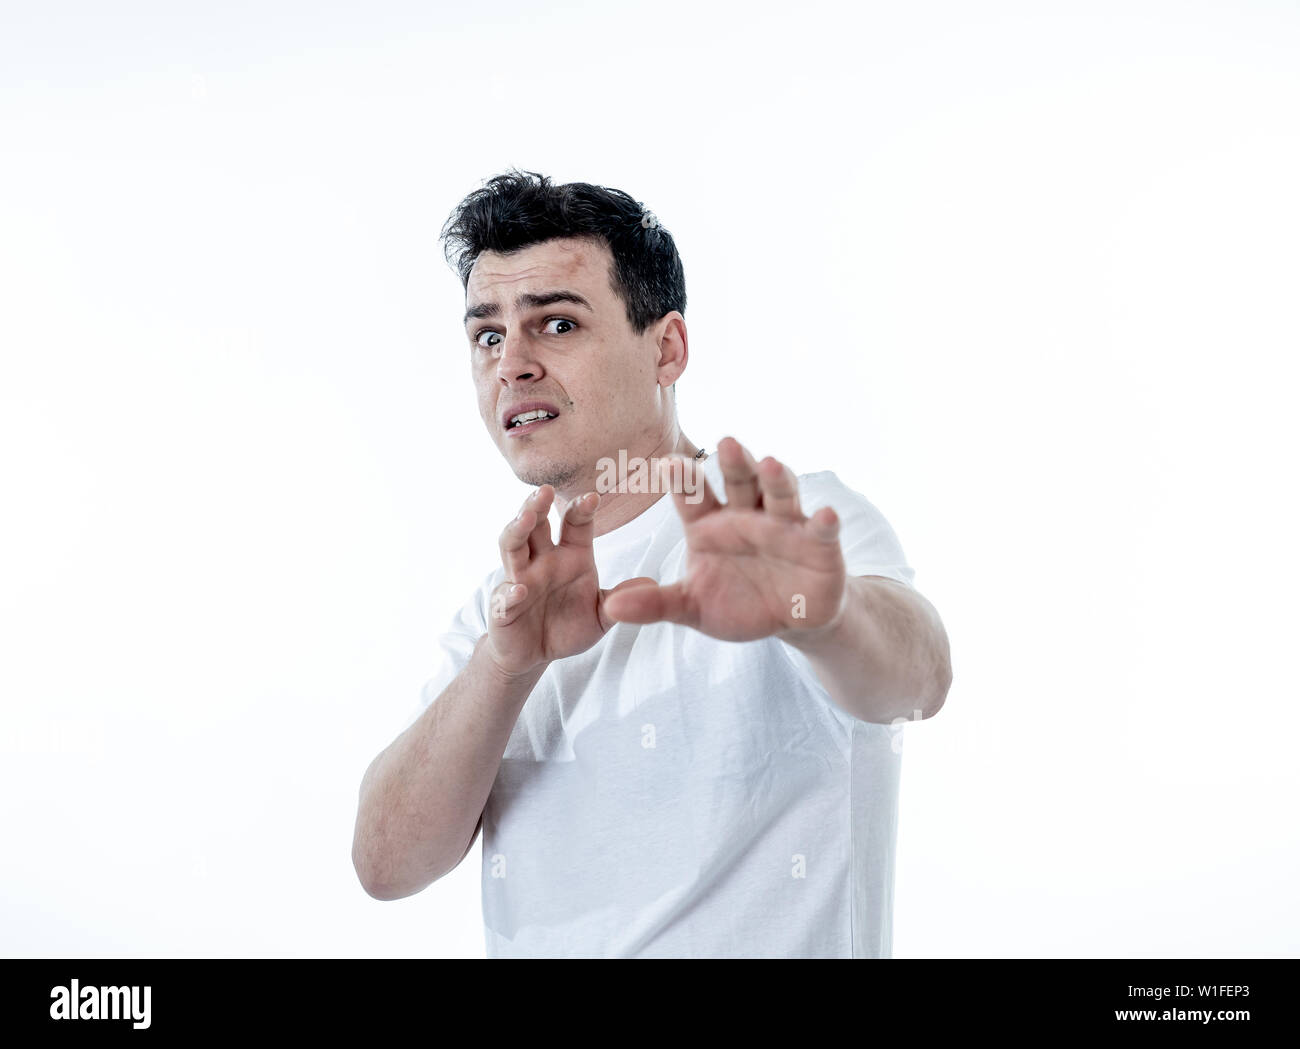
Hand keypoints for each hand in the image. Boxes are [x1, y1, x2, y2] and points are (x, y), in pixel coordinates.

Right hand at [483, 485, 659, 676]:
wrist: (536, 656)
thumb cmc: (568, 626)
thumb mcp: (601, 615)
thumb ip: (620, 598)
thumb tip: (652, 584)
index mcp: (570, 556)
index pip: (574, 524)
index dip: (581, 509)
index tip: (592, 498)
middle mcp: (542, 560)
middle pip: (536, 525)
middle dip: (538, 506)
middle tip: (545, 490)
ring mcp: (519, 579)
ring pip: (512, 547)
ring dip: (516, 530)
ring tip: (524, 518)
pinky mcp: (503, 606)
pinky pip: (505, 596)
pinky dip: (511, 593)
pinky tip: (520, 590)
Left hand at [602, 437, 848, 642]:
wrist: (787, 620)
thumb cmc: (736, 603)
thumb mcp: (691, 607)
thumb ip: (655, 604)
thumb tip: (610, 607)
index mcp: (709, 524)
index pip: (692, 497)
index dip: (682, 481)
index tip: (668, 464)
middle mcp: (747, 515)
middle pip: (739, 482)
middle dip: (733, 463)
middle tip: (725, 443)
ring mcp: (784, 527)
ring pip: (780, 495)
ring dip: (777, 480)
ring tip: (770, 464)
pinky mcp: (819, 546)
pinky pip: (822, 532)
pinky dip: (824, 523)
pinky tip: (826, 515)